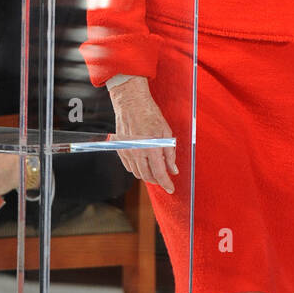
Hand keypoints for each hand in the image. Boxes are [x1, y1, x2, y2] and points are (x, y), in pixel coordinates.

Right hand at [108, 77, 177, 192]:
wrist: (131, 103)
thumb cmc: (150, 114)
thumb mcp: (166, 132)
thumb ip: (170, 153)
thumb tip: (173, 169)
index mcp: (151, 147)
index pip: (159, 172)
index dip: (166, 183)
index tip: (171, 189)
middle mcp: (137, 152)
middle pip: (147, 176)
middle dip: (157, 180)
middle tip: (164, 179)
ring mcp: (126, 152)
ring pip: (137, 173)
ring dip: (147, 175)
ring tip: (155, 170)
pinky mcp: (120, 150)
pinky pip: (129, 167)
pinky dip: (137, 169)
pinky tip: (143, 163)